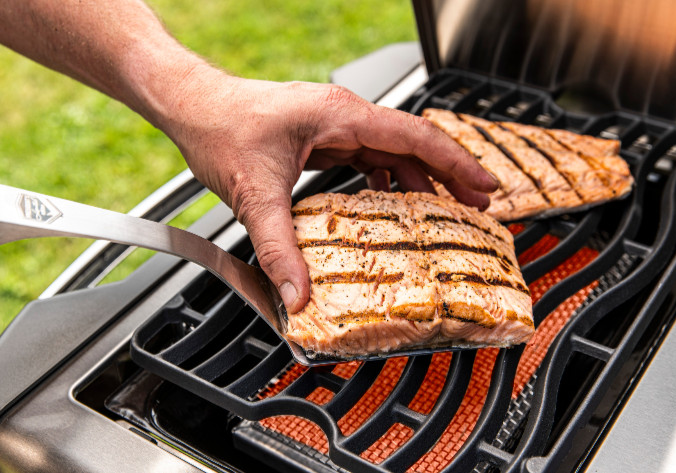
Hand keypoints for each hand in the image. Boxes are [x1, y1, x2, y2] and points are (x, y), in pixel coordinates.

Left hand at [157, 70, 497, 312]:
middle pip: (411, 144)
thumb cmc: (219, 128)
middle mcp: (340, 116)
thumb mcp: (255, 195)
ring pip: (390, 150)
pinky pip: (366, 156)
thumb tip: (298, 293)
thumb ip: (279, 249)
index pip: (414, 137)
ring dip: (417, 178)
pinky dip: (385, 178)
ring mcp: (330, 124)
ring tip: (441, 208)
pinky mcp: (318, 136)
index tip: (485, 185)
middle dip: (446, 174)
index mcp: (338, 116)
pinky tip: (388, 201)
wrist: (191, 107)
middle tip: (478, 205)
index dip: (455, 163)